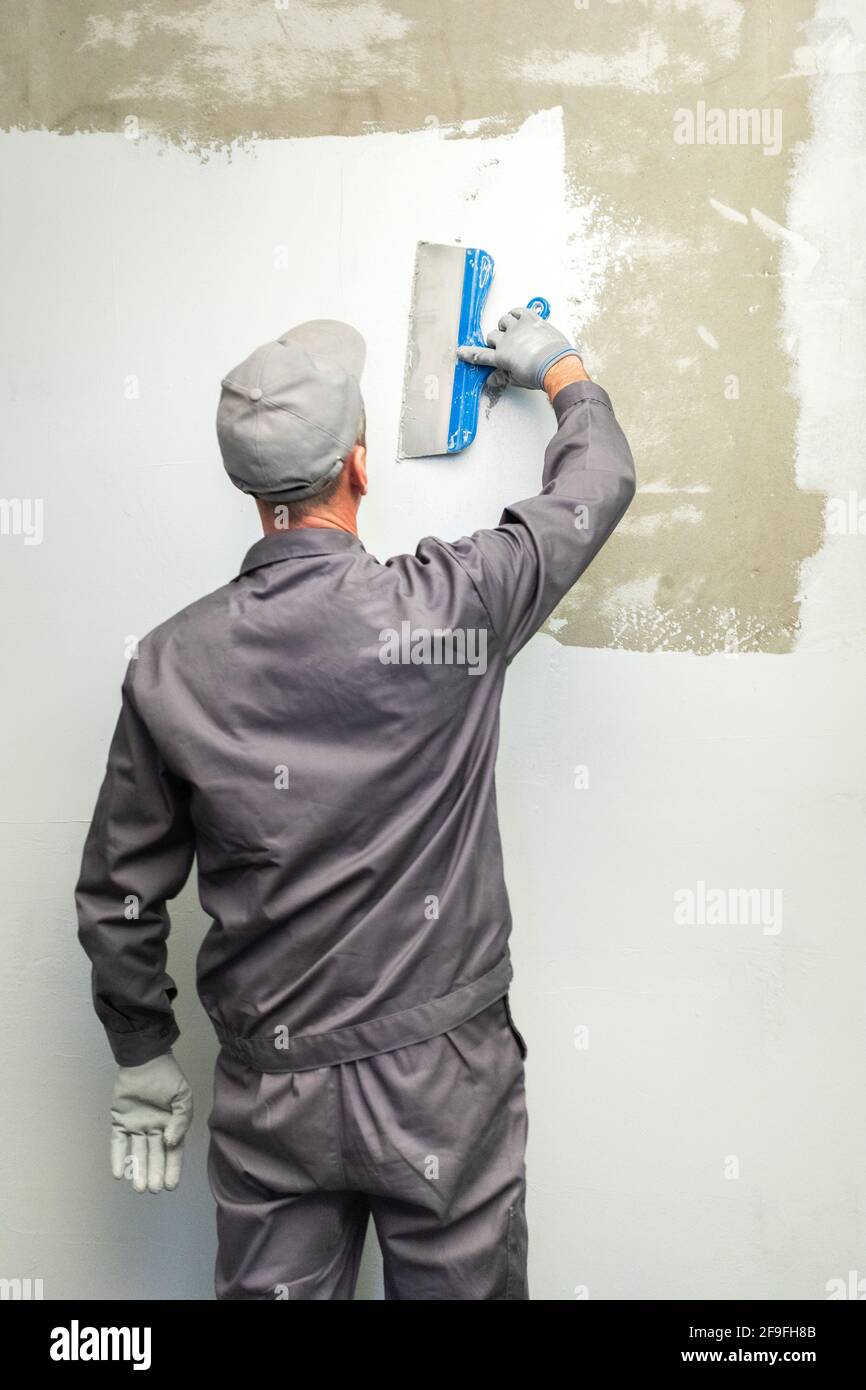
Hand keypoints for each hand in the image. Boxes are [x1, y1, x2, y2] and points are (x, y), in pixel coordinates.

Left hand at [110, 1051, 192, 1193]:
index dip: (171, 1169)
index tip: (169, 1185)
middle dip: (154, 1173)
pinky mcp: (120, 1121)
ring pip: (137, 1153)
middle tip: (152, 1189)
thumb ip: (181, 1120)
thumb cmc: (167, 1077)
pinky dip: (118, 1157)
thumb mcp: (183, 1096)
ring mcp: (136, 1127)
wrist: (145, 1060)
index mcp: (171, 1126)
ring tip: (138, 1188)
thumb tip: (172, 1143)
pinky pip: (118, 1142)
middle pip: (154, 1156)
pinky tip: (119, 1173)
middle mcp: (153, 1130)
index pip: (172, 1152)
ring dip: (138, 1170)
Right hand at [457, 305, 581, 389]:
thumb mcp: (518, 380)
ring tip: (515, 333)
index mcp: (501, 357)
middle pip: (492, 336)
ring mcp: (517, 327)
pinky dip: (516, 314)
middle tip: (506, 347)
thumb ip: (503, 378)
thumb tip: (491, 380)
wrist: (557, 364)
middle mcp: (506, 340)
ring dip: (506, 326)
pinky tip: (520, 319)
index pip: (481, 355)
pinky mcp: (530, 318)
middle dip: (496, 341)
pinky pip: (517, 310)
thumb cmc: (539, 374)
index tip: (461, 352)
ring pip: (503, 320)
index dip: (470, 354)